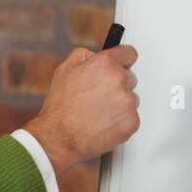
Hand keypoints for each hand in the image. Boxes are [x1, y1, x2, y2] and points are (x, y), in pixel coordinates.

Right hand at [24, 44, 139, 174]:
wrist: (59, 137)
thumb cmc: (60, 107)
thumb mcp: (65, 70)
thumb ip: (85, 55)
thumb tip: (96, 54)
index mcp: (104, 64)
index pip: (129, 53)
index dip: (123, 60)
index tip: (123, 64)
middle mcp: (119, 80)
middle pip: (130, 78)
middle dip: (118, 85)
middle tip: (99, 96)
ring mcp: (128, 101)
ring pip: (132, 98)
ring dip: (120, 103)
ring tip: (99, 111)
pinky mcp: (132, 121)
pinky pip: (132, 117)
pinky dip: (122, 121)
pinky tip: (104, 122)